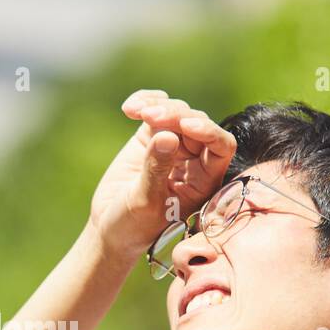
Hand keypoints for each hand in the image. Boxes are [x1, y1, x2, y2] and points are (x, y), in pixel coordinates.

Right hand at [87, 90, 236, 253]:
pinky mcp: (151, 137)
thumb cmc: (133, 226)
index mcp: (204, 180)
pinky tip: (130, 108)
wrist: (109, 228)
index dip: (208, 131)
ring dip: (159, 107)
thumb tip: (167, 135)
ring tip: (135, 111)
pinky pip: (156, 109)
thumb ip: (156, 169)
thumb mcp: (145, 202)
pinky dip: (146, 102)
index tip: (185, 125)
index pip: (220, 146)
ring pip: (178, 112)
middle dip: (176, 116)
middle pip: (197, 124)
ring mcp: (173, 146)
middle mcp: (194, 160)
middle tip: (149, 116)